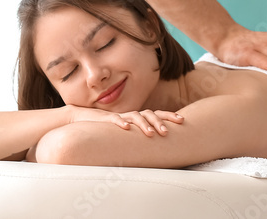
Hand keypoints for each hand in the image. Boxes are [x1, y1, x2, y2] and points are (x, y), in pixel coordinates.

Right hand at [66, 105, 184, 136]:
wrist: (83, 119)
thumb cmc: (108, 129)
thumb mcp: (126, 135)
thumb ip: (138, 140)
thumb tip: (156, 153)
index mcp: (138, 118)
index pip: (157, 114)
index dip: (169, 116)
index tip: (182, 120)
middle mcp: (131, 115)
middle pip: (150, 114)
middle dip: (160, 122)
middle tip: (168, 132)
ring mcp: (120, 116)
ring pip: (135, 117)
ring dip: (144, 125)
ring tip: (151, 134)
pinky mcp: (106, 119)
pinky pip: (115, 119)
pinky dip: (121, 123)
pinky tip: (126, 128)